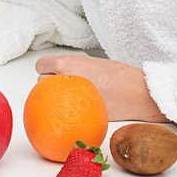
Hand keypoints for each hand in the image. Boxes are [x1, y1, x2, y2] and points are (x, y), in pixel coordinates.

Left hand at [35, 54, 167, 121]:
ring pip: (49, 97)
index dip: (48, 68)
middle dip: (51, 83)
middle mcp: (62, 80)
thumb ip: (71, 67)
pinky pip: (61, 112)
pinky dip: (66, 111)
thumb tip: (59, 72)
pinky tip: (77, 108)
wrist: (135, 92)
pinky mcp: (76, 114)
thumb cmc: (117, 75)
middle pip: (41, 81)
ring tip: (74, 96)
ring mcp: (68, 99)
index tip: (55, 71)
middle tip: (68, 85)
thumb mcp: (89, 62)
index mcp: (65, 64)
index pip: (40, 65)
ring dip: (57, 97)